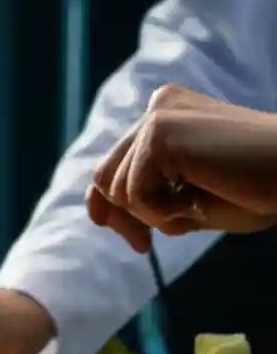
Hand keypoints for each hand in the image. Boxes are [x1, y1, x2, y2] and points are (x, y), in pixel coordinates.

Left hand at [88, 84, 276, 252]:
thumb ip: (146, 198)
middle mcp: (158, 107)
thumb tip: (96, 211)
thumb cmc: (258, 191)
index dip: (112, 205)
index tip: (135, 239)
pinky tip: (199, 202)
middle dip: (122, 217)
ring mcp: (156, 117)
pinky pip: (134, 194)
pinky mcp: (159, 134)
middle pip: (105, 175)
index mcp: (168, 114)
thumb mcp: (190, 199)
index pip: (116, 163)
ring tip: (196, 210)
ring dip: (154, 217)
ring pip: (117, 189)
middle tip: (144, 246)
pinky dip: (163, 214)